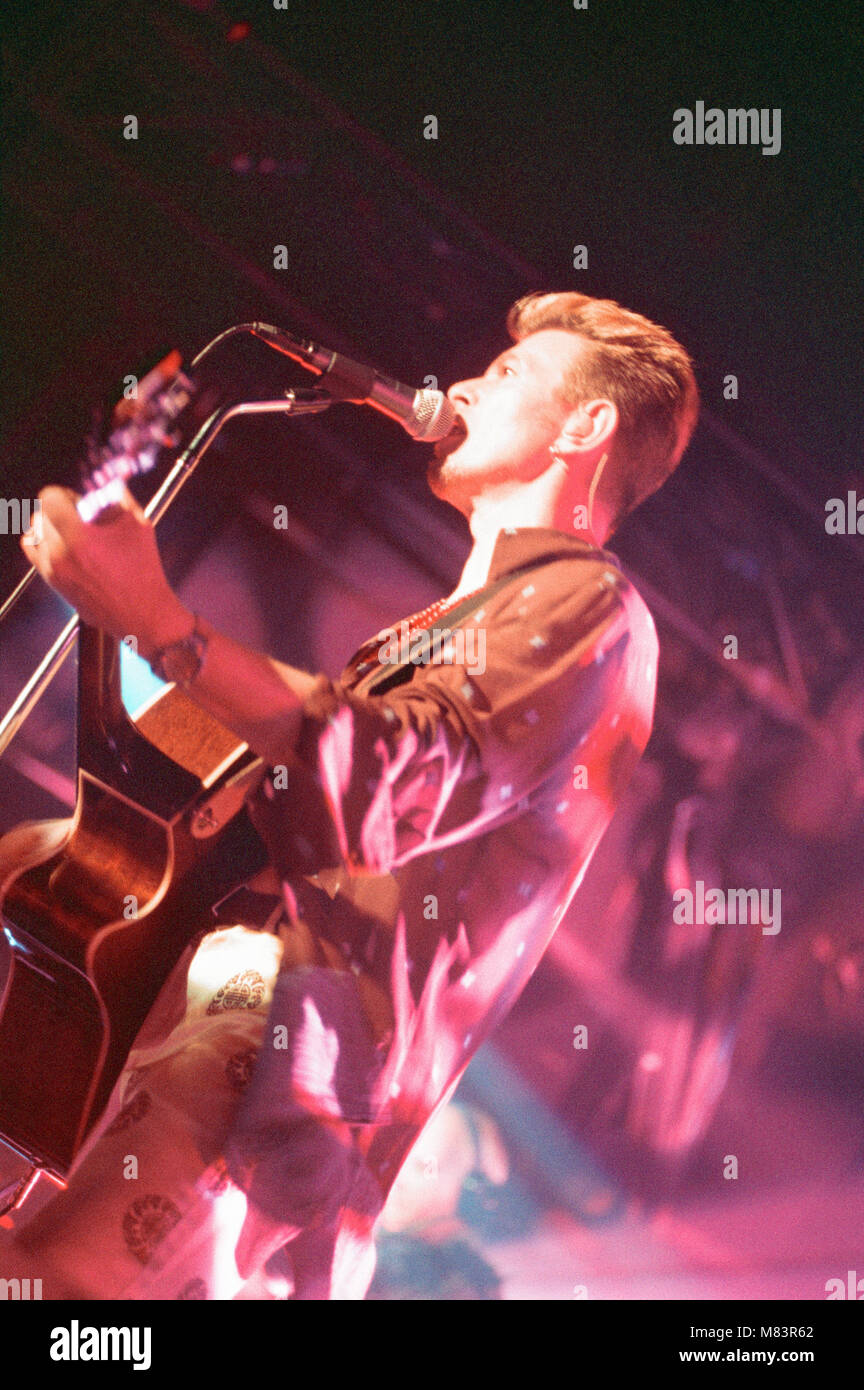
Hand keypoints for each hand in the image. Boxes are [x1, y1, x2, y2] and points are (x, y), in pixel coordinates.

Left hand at [21, 485, 192, 660]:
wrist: (143, 614)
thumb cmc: (144, 570)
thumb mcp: (138, 524)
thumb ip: (118, 496)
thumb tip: (106, 480)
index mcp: (79, 538)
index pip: (49, 498)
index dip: (65, 494)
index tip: (79, 500)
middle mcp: (59, 555)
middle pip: (40, 514)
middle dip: (59, 511)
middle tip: (81, 518)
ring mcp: (52, 571)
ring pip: (33, 533)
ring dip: (49, 527)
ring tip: (72, 534)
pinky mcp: (53, 583)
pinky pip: (34, 553)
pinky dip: (44, 544)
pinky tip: (66, 548)